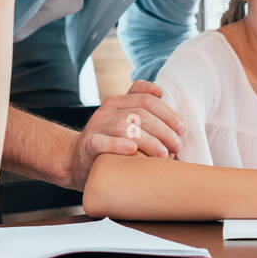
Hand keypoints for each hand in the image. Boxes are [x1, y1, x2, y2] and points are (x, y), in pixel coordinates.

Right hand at [65, 80, 186, 188]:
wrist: (75, 159)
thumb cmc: (110, 143)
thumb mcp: (125, 123)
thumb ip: (143, 114)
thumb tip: (175, 116)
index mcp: (119, 101)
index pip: (146, 98)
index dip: (167, 112)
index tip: (181, 128)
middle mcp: (107, 109)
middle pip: (140, 112)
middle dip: (163, 128)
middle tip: (177, 145)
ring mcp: (97, 126)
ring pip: (125, 126)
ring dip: (148, 140)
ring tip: (163, 154)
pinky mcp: (88, 144)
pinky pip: (102, 142)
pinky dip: (117, 144)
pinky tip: (132, 150)